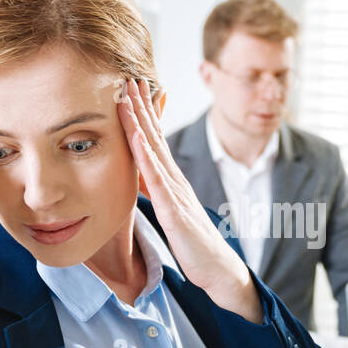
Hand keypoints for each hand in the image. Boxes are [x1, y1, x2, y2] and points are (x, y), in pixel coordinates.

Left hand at [117, 78, 262, 323]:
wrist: (219, 270)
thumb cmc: (195, 244)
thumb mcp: (171, 211)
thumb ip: (157, 190)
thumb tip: (138, 173)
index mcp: (172, 180)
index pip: (155, 140)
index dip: (143, 113)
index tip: (130, 89)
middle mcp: (176, 180)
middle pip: (155, 136)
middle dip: (141, 106)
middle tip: (128, 77)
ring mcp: (177, 192)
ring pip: (154, 150)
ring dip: (140, 121)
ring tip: (128, 96)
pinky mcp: (175, 210)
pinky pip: (158, 180)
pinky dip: (145, 156)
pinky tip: (136, 138)